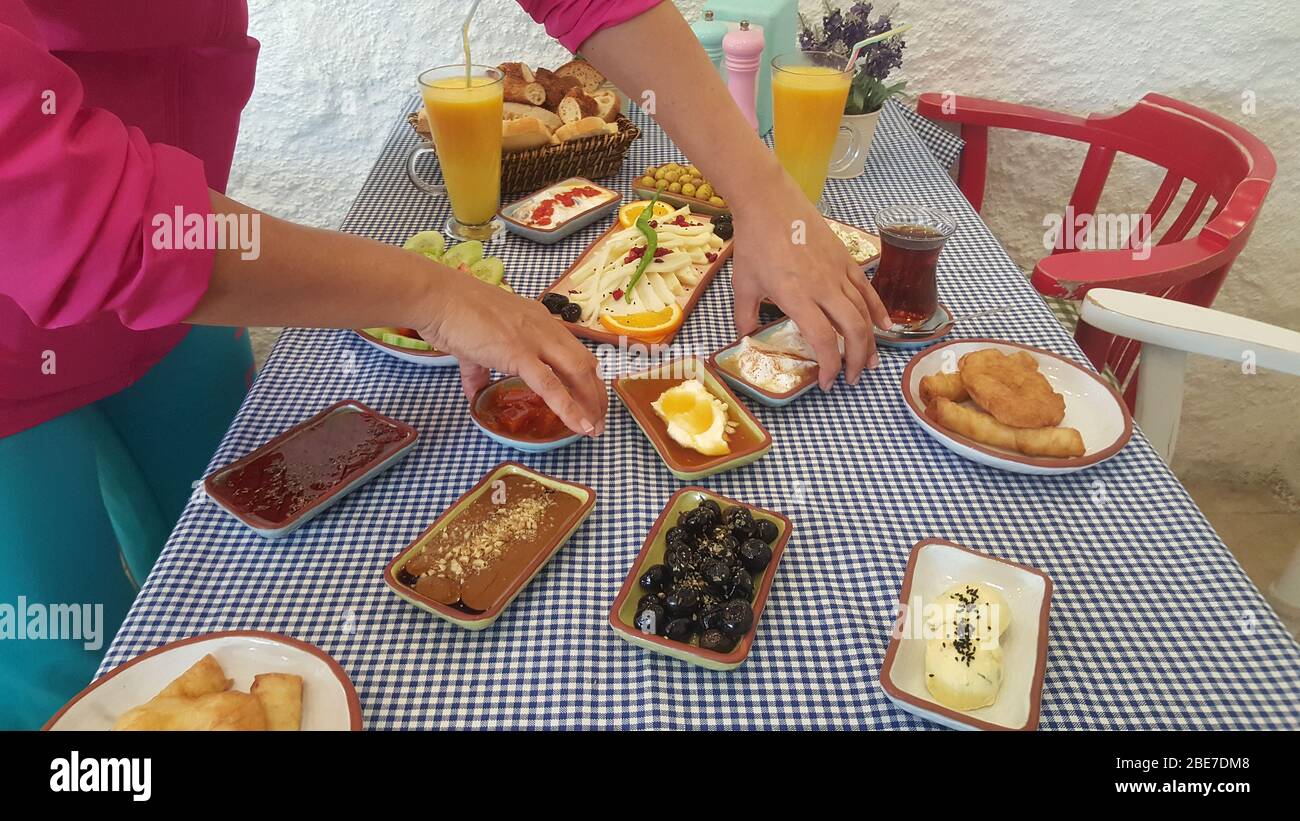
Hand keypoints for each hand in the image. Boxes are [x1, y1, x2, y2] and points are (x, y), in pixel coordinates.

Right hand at [418, 273, 606, 435]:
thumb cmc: (452, 313)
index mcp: (539, 320)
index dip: (588, 377)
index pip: (576, 350)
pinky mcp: (519, 353)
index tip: (592, 399)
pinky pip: (551, 386)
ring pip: (578, 373)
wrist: (437, 297)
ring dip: (590, 402)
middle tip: (598, 421)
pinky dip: (569, 408)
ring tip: (594, 428)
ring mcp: (534, 339)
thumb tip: (474, 392)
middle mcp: (544, 327)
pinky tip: (580, 425)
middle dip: (597, 394)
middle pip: (586, 363)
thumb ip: (479, 371)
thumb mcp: (476, 343)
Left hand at [729, 177, 890, 389]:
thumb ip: (746, 316)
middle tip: (854, 379)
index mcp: (797, 297)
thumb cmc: (754, 243)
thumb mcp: (743, 285)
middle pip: (853, 330)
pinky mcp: (846, 259)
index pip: (823, 339)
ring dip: (870, 340)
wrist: (769, 201)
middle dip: (857, 360)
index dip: (829, 366)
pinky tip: (886, 327)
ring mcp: (838, 272)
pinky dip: (878, 310)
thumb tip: (746, 338)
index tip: (826, 383)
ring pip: (864, 312)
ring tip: (872, 362)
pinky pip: (867, 289)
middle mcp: (823, 287)